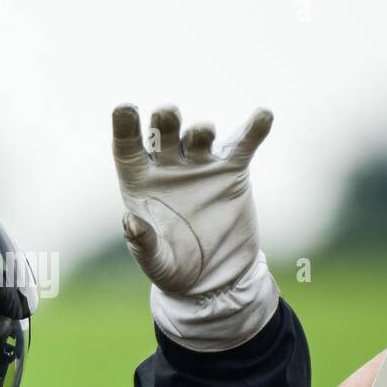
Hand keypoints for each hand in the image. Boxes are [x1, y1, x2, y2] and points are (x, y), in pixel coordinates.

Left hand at [111, 103, 279, 350]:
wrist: (213, 277)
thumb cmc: (173, 267)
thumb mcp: (155, 261)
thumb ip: (143, 243)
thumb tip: (130, 221)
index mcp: (140, 180)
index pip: (128, 146)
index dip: (125, 126)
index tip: (124, 108)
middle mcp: (167, 165)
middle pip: (163, 133)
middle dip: (164, 121)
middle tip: (167, 113)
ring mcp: (200, 165)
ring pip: (198, 137)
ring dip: (200, 131)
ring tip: (204, 131)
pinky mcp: (231, 172)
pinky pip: (243, 146)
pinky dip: (253, 131)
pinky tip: (262, 116)